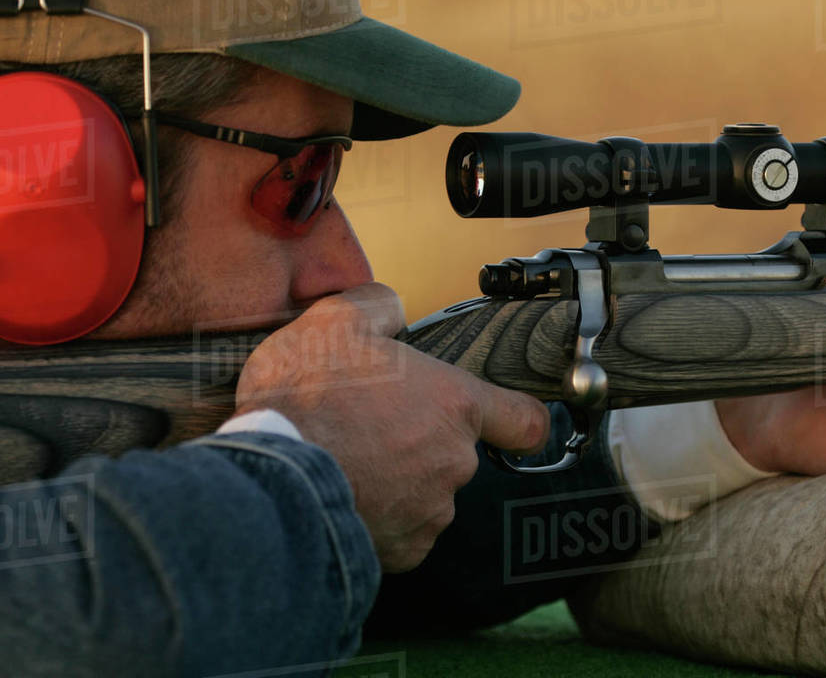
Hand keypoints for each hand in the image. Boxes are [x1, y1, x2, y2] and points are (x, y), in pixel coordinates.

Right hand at [233, 282, 548, 570]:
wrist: (269, 477)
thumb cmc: (304, 398)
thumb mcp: (335, 321)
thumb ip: (378, 306)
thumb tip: (390, 309)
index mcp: (455, 405)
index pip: (525, 422)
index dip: (517, 421)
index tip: (505, 422)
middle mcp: (455, 462)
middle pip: (455, 452)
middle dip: (420, 441)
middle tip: (369, 427)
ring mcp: (431, 511)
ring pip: (426, 493)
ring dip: (398, 481)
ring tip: (348, 463)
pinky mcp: (403, 551)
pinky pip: (402, 532)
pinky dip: (379, 519)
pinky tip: (344, 496)